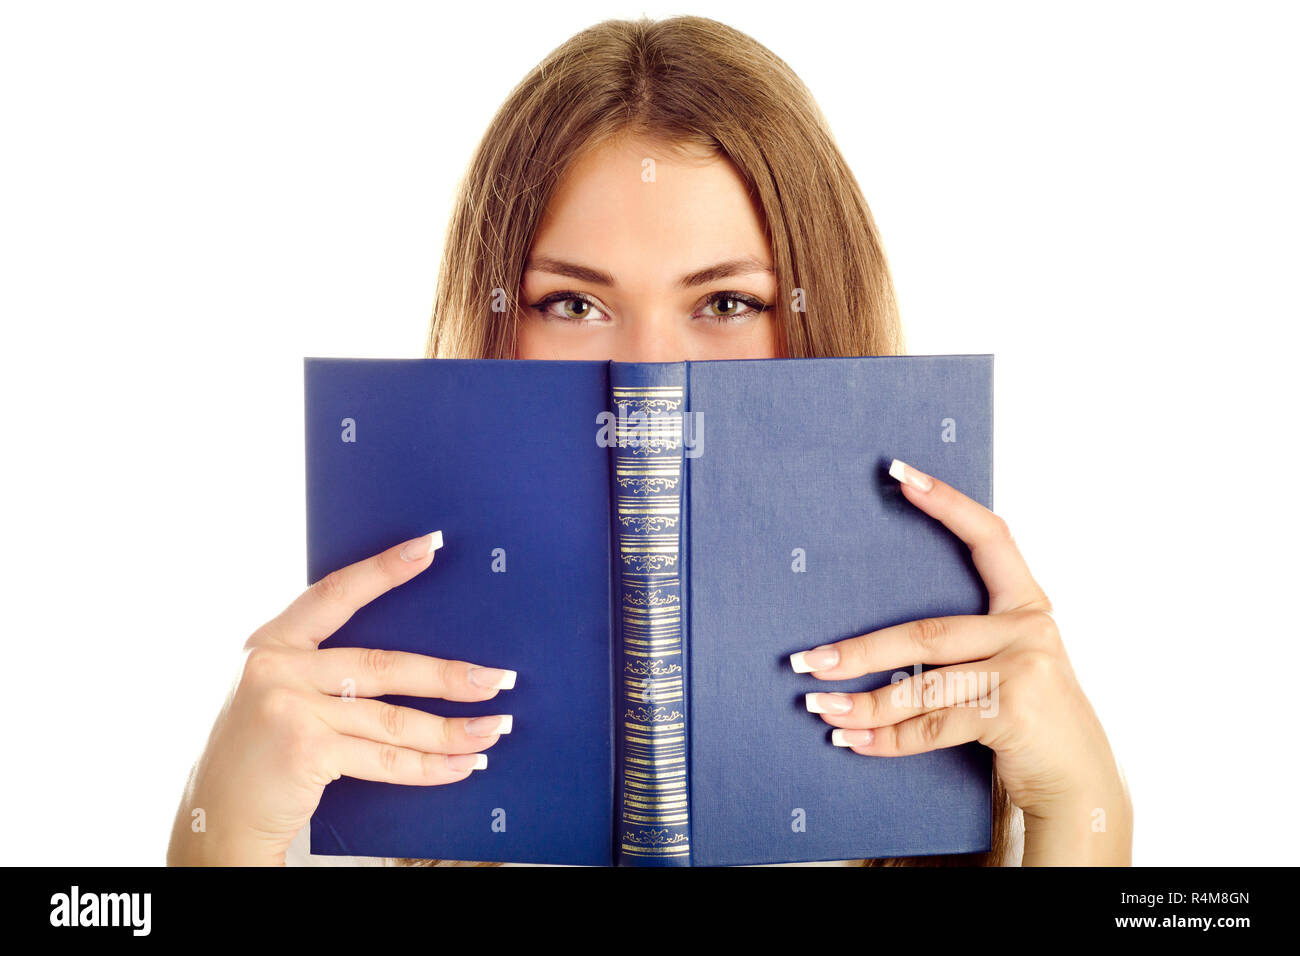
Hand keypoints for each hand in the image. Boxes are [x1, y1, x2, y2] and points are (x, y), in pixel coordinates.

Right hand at [166, 530, 516, 865]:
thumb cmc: (258, 751)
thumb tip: (412, 662)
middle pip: (383, 664)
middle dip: (448, 674)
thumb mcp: (275, 691)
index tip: (430, 546)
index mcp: (272, 641)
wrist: (215, 816)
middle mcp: (277, 667)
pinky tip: (462, 765)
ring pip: (392, 718)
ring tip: (494, 728)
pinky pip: (384, 758)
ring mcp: (289, 708)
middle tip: (498, 678)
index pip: (335, 592)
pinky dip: (429, 766)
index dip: (384, 569)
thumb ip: (321, 668)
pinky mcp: (304, 749)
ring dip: (452, 728)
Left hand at [789, 459, 1131, 864]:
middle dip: (858, 650)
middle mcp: (1030, 630)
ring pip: (921, 686)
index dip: (948, 503)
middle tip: (806, 660)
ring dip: (861, 701)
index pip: (990, 537)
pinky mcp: (1014, 713)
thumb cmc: (1028, 723)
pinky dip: (886, 739)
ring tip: (817, 706)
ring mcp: (1025, 670)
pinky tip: (852, 740)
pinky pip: (931, 726)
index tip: (901, 474)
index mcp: (1027, 607)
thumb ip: (966, 645)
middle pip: (925, 632)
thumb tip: (873, 641)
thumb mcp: (1007, 669)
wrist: (1081, 788)